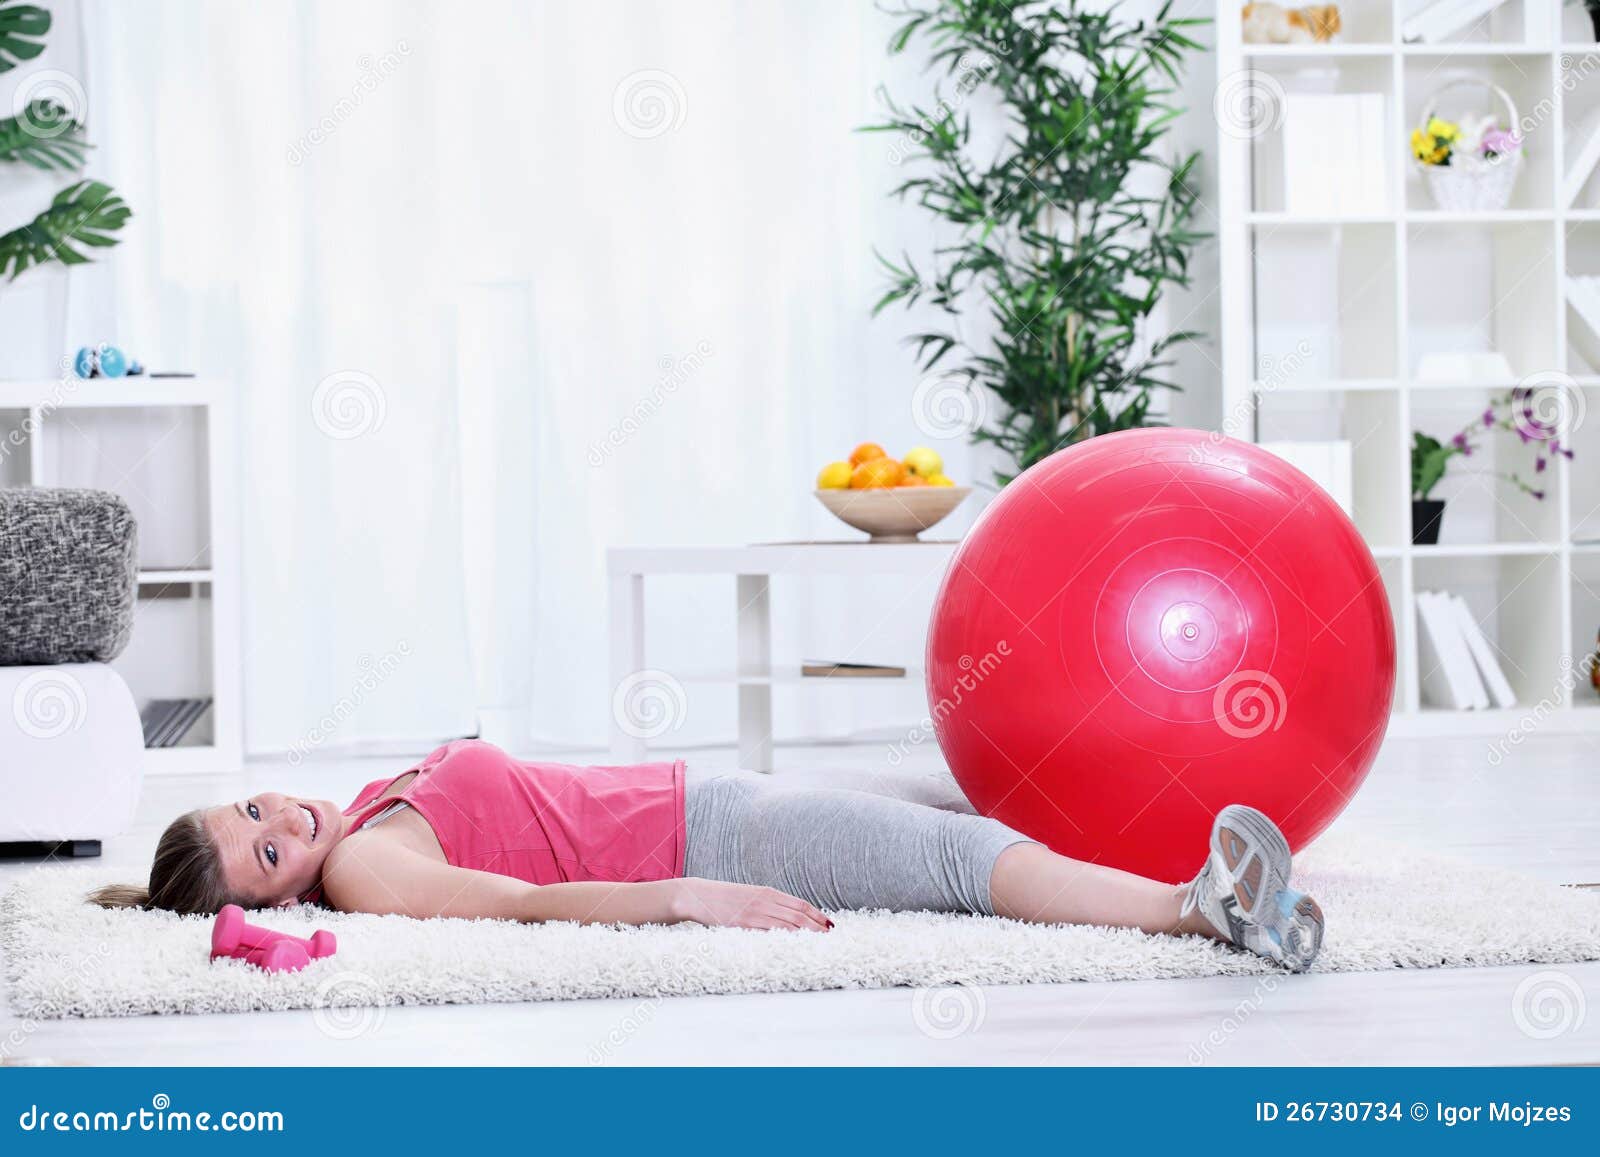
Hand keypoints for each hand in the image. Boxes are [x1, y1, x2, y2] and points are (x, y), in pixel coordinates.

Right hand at [669, 877, 832, 931]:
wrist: (698, 896)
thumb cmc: (723, 898)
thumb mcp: (749, 895)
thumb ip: (767, 903)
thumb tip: (785, 915)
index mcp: (767, 892)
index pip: (799, 903)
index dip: (816, 914)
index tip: (828, 923)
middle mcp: (765, 901)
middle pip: (798, 914)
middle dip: (817, 925)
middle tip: (830, 935)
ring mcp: (755, 913)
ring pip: (789, 924)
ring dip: (807, 933)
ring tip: (820, 941)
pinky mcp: (744, 924)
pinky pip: (770, 932)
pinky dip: (786, 938)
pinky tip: (796, 944)